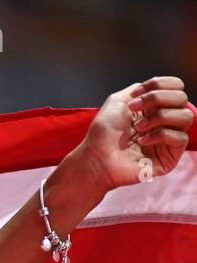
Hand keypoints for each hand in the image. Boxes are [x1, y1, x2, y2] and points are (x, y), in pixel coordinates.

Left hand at [76, 76, 190, 191]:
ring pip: (186, 116)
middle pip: (181, 98)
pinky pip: (181, 138)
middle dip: (157, 99)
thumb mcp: (118, 101)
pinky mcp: (169, 157)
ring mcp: (168, 139)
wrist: (95, 158)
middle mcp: (164, 121)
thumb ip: (139, 89)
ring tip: (138, 127)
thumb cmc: (102, 134)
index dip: (159, 85)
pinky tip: (143, 141)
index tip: (136, 94)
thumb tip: (156, 87)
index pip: (176, 87)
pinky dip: (161, 135)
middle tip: (134, 109)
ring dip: (160, 117)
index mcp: (153, 107)